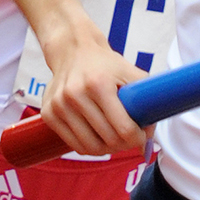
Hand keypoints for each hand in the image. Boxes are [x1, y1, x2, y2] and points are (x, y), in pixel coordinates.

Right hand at [39, 31, 147, 156]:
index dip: (136, 139)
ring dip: (107, 149)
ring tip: (116, 141)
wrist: (73, 50)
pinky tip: (99, 138)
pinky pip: (74, 144)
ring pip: (90, 147)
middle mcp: (75, 95)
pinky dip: (89, 147)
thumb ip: (146, 102)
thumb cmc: (106, 64)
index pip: (122, 127)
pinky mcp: (48, 114)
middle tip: (131, 140)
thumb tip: (150, 140)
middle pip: (107, 139)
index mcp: (98, 84)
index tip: (142, 138)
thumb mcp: (130, 73)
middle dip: (124, 145)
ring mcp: (59, 105)